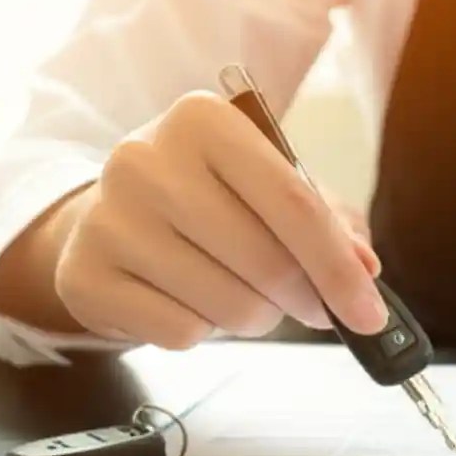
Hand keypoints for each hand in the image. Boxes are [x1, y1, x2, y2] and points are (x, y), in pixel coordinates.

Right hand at [53, 91, 387, 347]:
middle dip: (306, 300)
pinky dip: (204, 331)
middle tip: (312, 307)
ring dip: (256, 317)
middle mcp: (146, 160)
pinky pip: (182, 334)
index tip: (371, 315)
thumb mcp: (272, 189)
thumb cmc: (209, 199)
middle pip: (267, 263)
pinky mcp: (84, 277)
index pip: (294, 205)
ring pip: (228, 307)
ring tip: (241, 293)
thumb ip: (330, 223)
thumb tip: (364, 267)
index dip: (341, 270)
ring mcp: (108, 219)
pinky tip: (189, 300)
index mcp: (203, 121)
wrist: (111, 216)